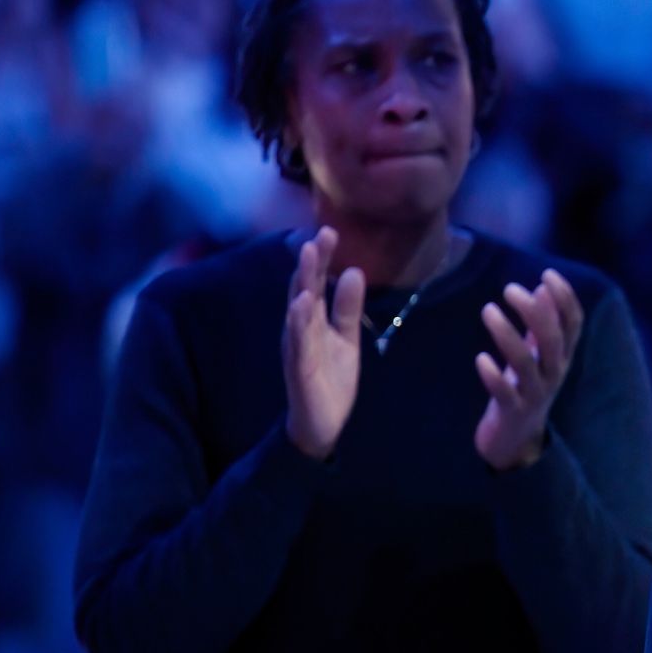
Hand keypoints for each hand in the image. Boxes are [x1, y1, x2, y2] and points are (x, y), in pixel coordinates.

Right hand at [283, 226, 364, 459]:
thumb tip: (354, 271)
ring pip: (298, 310)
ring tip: (307, 257)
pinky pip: (298, 342)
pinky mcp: (299, 368)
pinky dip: (298, 322)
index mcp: (312, 319)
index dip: (322, 258)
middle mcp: (300, 328)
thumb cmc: (330, 377)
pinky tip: (300, 304)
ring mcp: (297, 346)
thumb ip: (348, 307)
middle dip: (311, 262)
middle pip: (304, 289)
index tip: (330, 230)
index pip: (316, 282)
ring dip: (303, 283)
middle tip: (320, 234)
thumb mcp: (346, 338)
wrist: (322, 422)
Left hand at [474, 269, 581, 470]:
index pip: (574, 324)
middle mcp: (554, 374)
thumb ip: (542, 323)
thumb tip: (543, 286)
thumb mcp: (537, 355)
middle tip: (509, 289)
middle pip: (552, 340)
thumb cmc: (524, 388)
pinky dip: (493, 375)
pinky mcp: (513, 412)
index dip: (565, 298)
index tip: (546, 274)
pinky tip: (481, 359)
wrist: (516, 440)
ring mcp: (535, 394)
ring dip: (507, 335)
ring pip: (527, 363)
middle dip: (533, 311)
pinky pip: (505, 393)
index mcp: (562, 357)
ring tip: (488, 310)